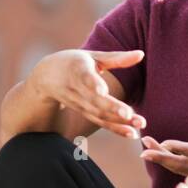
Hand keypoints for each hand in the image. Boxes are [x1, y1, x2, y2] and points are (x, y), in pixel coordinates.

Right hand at [31, 49, 145, 138]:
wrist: (46, 77)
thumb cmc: (75, 62)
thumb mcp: (93, 56)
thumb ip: (117, 57)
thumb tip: (141, 54)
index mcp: (78, 69)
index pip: (85, 78)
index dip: (93, 84)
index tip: (103, 91)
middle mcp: (76, 89)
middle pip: (94, 100)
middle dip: (112, 108)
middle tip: (129, 114)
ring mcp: (78, 103)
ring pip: (98, 114)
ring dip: (118, 121)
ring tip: (137, 125)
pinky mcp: (83, 113)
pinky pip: (100, 122)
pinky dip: (116, 128)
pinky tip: (132, 133)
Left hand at [140, 99, 187, 187]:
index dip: (177, 148)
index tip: (162, 143)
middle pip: (180, 164)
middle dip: (160, 156)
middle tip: (143, 147)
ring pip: (179, 168)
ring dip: (162, 159)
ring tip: (147, 148)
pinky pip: (184, 171)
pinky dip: (170, 164)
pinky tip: (162, 156)